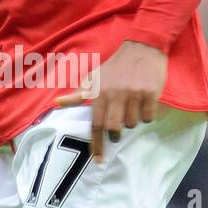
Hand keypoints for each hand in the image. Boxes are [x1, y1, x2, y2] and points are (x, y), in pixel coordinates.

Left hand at [55, 40, 166, 161]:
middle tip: (117, 132)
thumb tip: (57, 102)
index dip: (96, 144)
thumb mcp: (95, 78)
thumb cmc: (116, 66)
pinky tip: (143, 104)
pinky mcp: (150, 93)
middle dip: (115, 135)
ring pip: (132, 123)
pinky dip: (146, 115)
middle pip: (113, 128)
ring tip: (131, 107)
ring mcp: (134, 94)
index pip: (96, 124)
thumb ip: (78, 94)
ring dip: (131, 120)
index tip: (98, 160)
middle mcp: (116, 94)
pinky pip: (148, 117)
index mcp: (100, 92)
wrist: (142, 48)